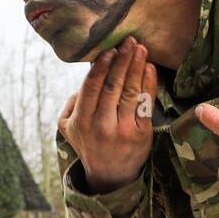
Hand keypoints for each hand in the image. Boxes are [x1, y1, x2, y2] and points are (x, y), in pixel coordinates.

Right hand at [58, 37, 156, 192]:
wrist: (110, 175)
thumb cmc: (89, 142)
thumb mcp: (69, 127)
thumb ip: (73, 102)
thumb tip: (88, 75)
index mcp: (81, 122)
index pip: (92, 88)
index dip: (102, 67)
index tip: (109, 49)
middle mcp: (102, 127)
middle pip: (113, 87)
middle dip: (122, 61)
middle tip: (129, 41)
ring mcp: (124, 131)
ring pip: (131, 93)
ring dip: (137, 68)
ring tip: (141, 49)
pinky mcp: (142, 135)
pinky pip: (145, 104)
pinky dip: (148, 84)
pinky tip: (149, 69)